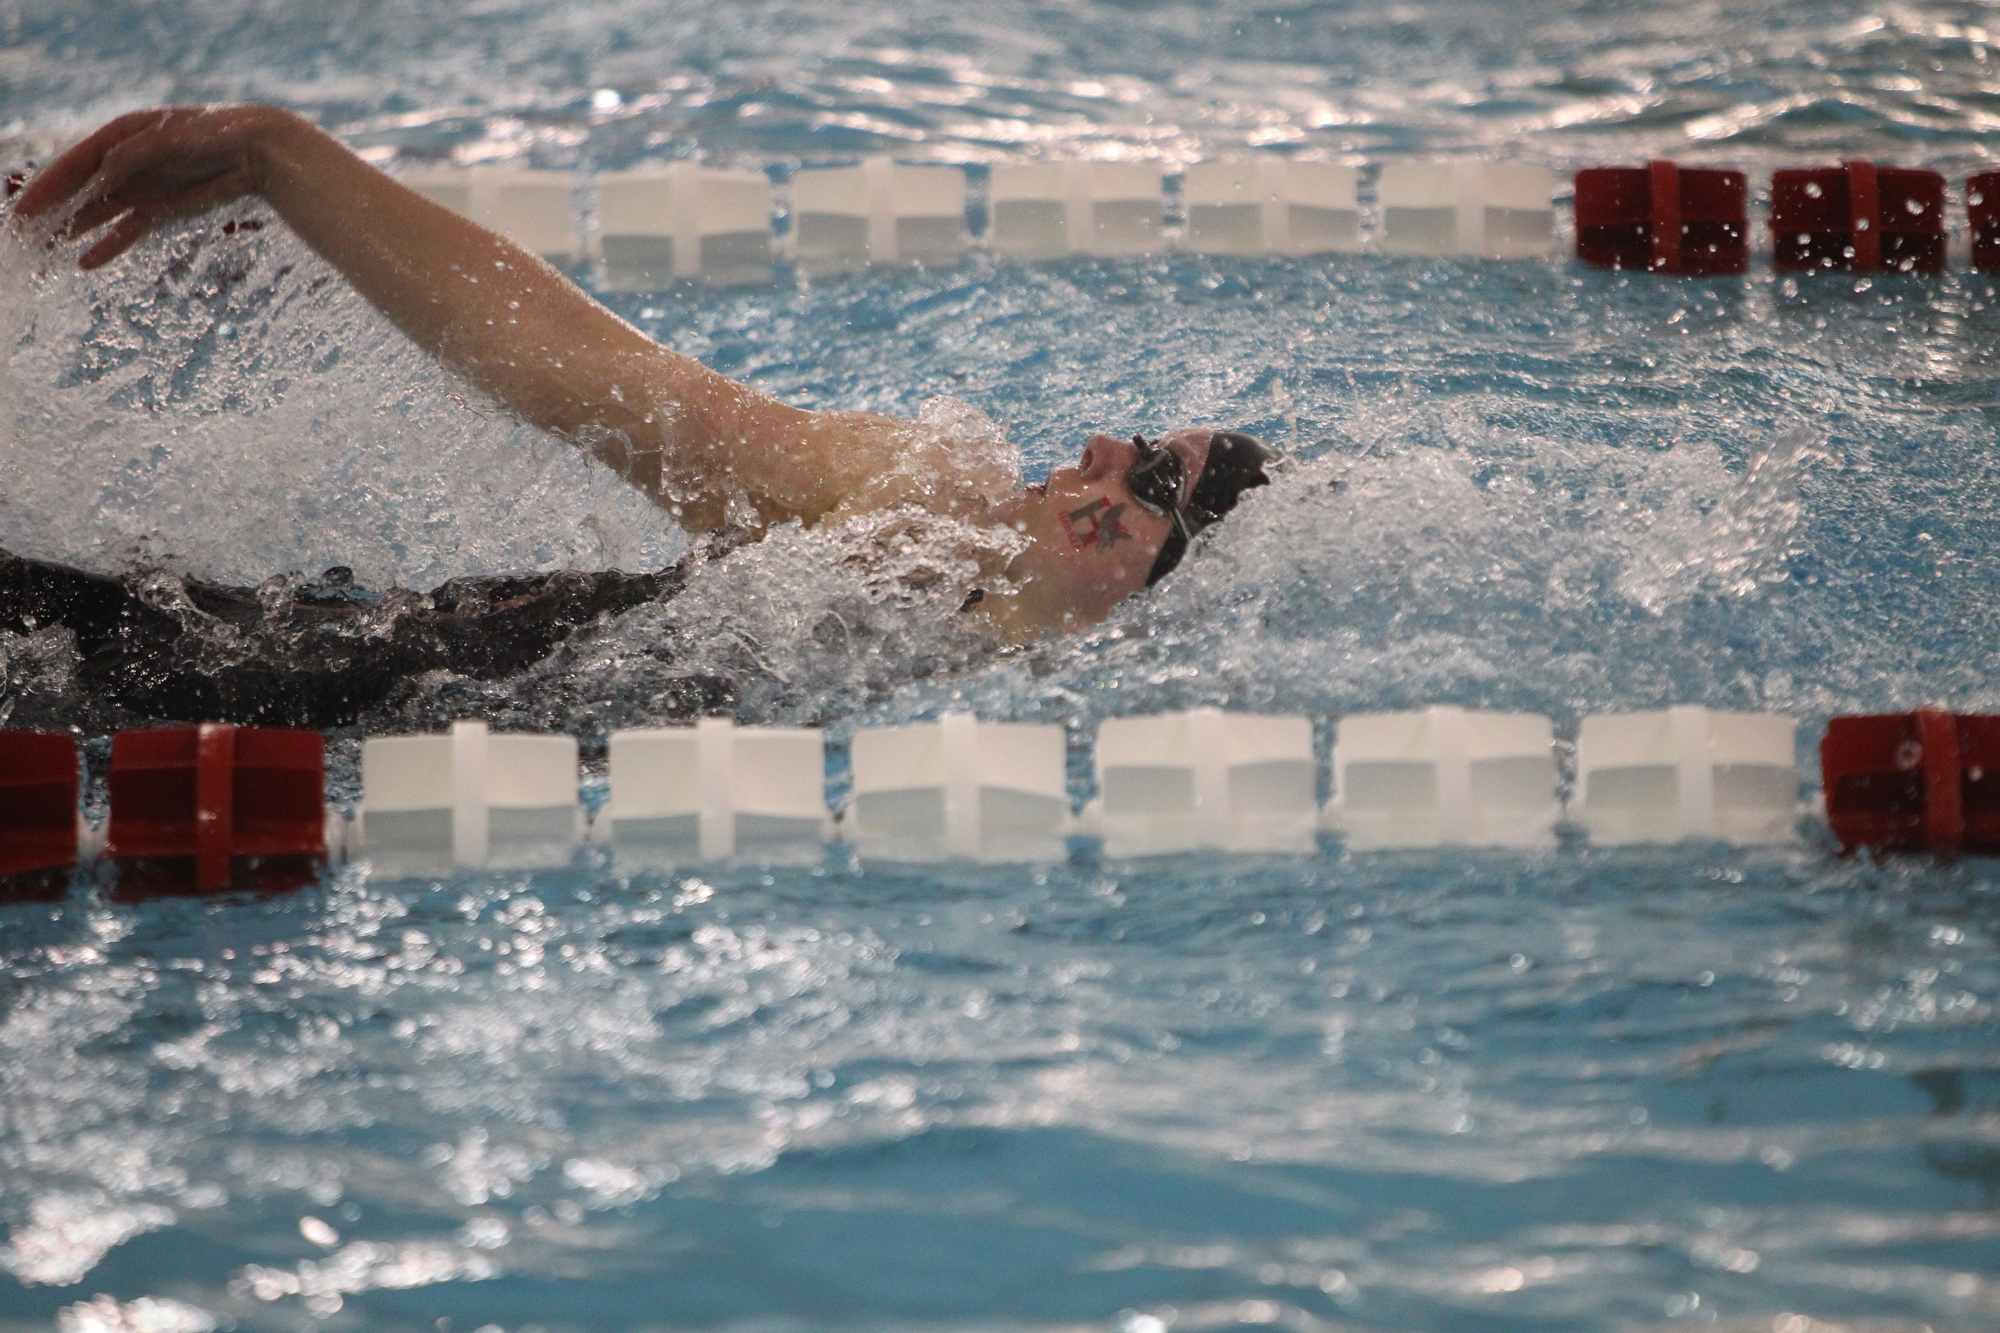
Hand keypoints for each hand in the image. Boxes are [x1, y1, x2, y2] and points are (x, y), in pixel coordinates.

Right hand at [11, 105, 292, 267]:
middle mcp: (123, 161)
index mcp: (118, 135)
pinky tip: (85, 263)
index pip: (73, 165)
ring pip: (97, 213)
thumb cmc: (212, 135)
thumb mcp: (169, 139)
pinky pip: (127, 231)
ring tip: (43, 254)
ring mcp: (141, 186)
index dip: (46, 188)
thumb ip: (132, 155)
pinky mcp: (161, 209)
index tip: (23, 212)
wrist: (255, 150)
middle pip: (77, 190)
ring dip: (71, 231)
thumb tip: (100, 175)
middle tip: (22, 237)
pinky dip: (108, 246)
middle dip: (49, 212)